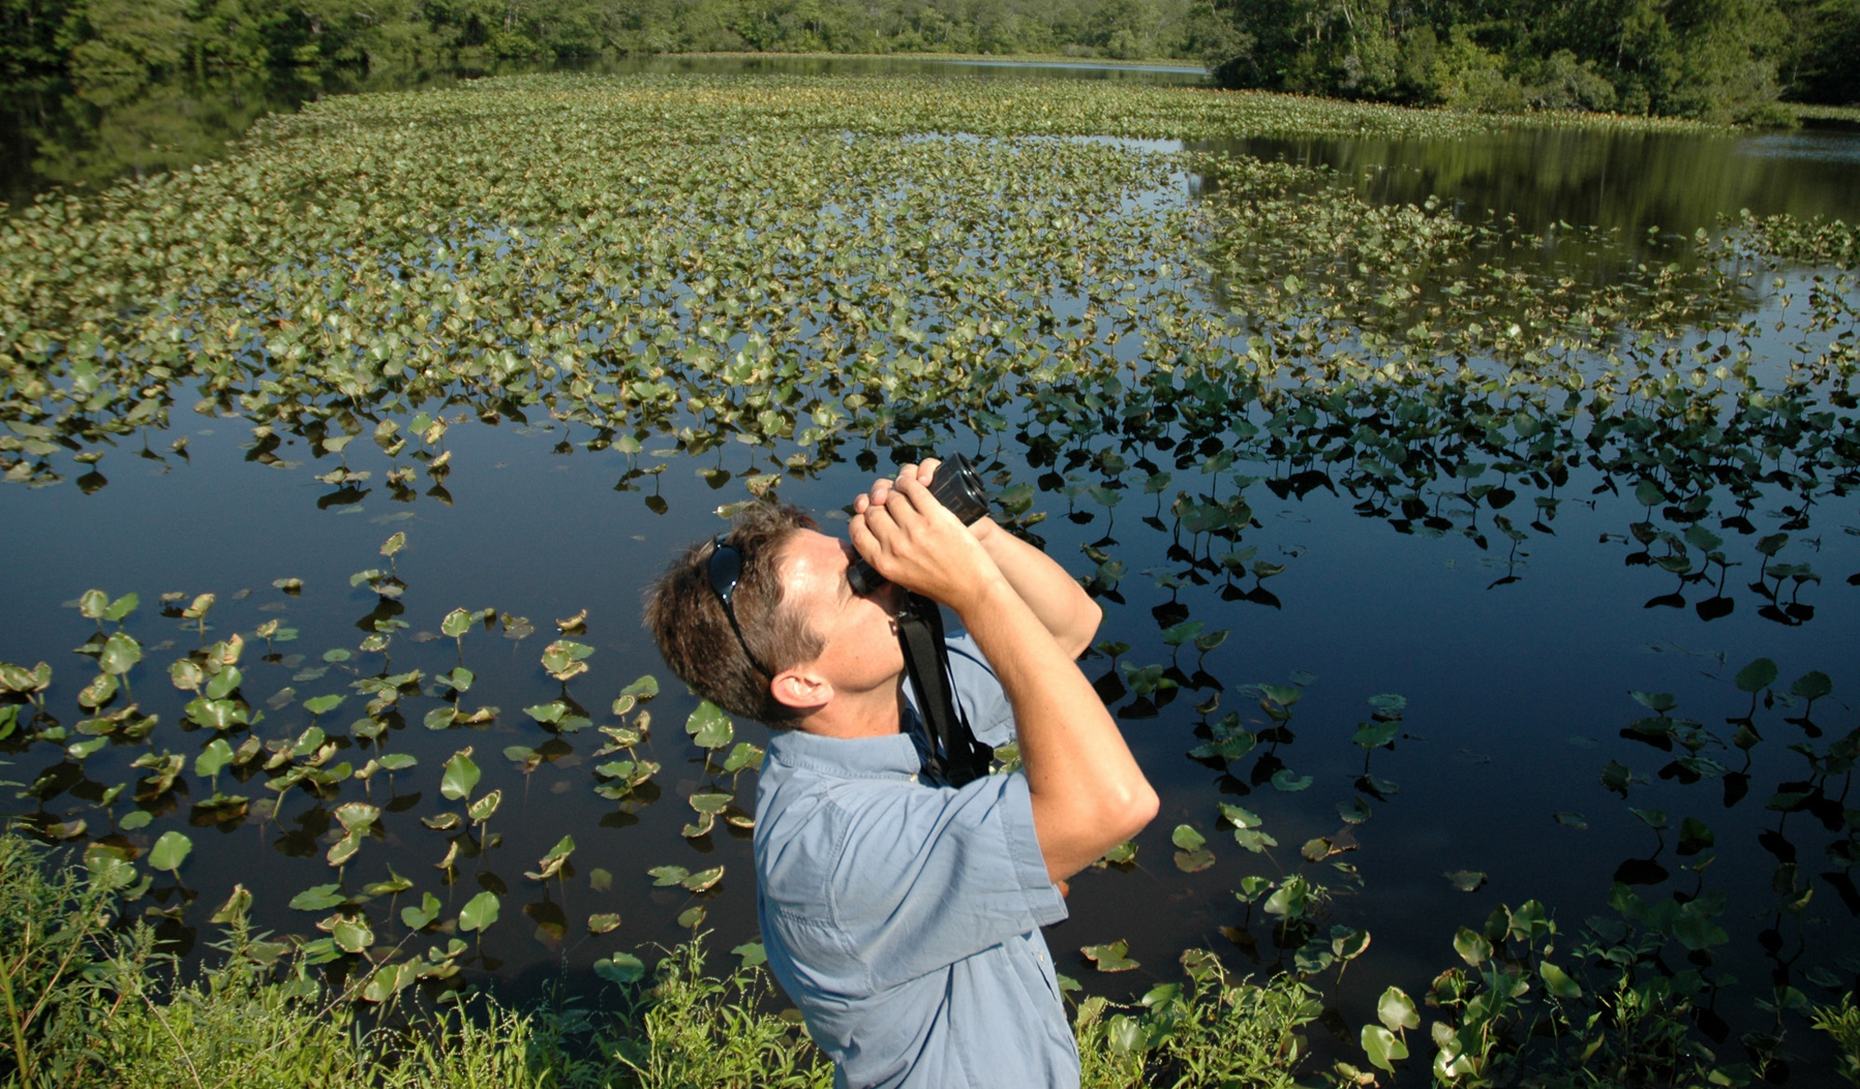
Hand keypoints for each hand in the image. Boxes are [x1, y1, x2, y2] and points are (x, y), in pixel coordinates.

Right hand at [849, 466, 1001, 610]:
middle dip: (878, 504)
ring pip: (892, 497)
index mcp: (883, 563)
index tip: (869, 515)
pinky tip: (913, 482)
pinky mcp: (935, 517)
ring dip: (894, 491)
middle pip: (873, 511)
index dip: (860, 518)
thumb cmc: (939, 585)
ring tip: (900, 492)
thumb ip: (886, 556)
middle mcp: (895, 545)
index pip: (856, 530)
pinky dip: (910, 482)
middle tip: (886, 502)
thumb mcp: (902, 578)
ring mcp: (915, 529)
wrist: (972, 589)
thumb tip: (873, 527)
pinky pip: (914, 489)